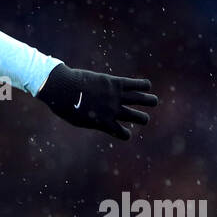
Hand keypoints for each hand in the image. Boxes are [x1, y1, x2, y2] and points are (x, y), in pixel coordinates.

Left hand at [37, 64, 157, 139]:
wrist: (63, 89)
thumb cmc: (66, 106)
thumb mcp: (78, 120)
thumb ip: (91, 121)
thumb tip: (98, 121)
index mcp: (104, 123)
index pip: (122, 133)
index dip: (125, 134)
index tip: (125, 133)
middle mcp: (113, 111)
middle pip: (136, 117)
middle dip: (142, 119)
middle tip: (144, 119)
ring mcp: (115, 96)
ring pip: (141, 99)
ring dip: (150, 101)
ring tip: (153, 102)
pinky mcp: (115, 82)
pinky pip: (135, 84)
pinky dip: (144, 85)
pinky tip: (147, 86)